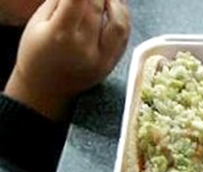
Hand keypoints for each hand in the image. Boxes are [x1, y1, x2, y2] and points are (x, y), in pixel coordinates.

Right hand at [4, 0, 129, 120]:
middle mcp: (85, 48)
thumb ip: (61, 0)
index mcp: (62, 35)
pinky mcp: (111, 66)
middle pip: (99, 6)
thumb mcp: (39, 21)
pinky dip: (123, 18)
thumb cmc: (37, 52)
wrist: (46, 89)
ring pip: (119, 22)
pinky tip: (115, 7)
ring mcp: (102, 59)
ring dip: (116, 1)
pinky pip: (124, 37)